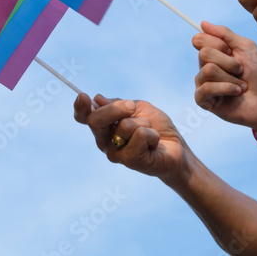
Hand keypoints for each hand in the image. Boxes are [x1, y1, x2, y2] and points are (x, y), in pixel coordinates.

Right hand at [73, 94, 190, 183]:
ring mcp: (115, 153)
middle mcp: (105, 141)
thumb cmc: (157, 128)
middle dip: (116, 109)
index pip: (84, 117)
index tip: (83, 96)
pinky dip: (152, 135)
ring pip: (124, 126)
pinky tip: (154, 145)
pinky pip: (140, 135)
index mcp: (104, 126)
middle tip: (132, 107)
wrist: (176, 149)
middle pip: (95, 120)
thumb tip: (97, 100)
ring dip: (143, 123)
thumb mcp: (138, 108)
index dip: (80, 107)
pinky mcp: (129, 161)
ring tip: (150, 134)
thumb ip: (117, 105)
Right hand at [193, 22, 256, 135]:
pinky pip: (207, 88)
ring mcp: (202, 83)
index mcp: (213, 53)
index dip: (218, 44)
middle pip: (204, 53)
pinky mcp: (203, 100)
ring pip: (208, 70)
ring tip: (241, 85)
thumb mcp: (246, 47)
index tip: (232, 52)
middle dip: (228, 62)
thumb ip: (225, 34)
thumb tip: (202, 23)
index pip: (199, 40)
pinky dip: (227, 88)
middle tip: (241, 70)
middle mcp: (204, 67)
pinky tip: (236, 93)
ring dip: (231, 78)